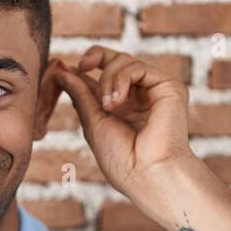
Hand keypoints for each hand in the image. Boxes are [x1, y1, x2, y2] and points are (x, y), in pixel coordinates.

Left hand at [50, 46, 196, 197]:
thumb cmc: (121, 159)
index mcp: (121, 106)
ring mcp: (154, 90)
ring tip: (107, 106)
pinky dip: (121, 79)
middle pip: (116, 59)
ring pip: (125, 61)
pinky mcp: (168, 87)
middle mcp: (138, 95)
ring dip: (108, 78)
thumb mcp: (92, 122)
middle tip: (82, 65)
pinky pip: (138, 67)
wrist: (147, 174)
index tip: (65, 67)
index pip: (103, 74)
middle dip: (96, 56)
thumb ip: (80, 94)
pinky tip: (116, 102)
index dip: (87, 64)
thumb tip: (62, 71)